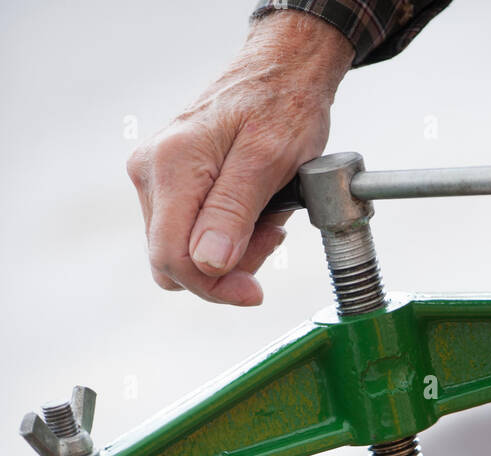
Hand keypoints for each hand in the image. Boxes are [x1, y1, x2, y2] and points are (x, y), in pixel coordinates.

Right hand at [127, 12, 352, 304]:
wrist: (280, 70)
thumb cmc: (282, 107)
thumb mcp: (268, 160)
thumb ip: (233, 213)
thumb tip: (207, 265)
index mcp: (171, 166)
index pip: (172, 260)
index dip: (214, 288)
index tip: (256, 291)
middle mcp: (150, 173)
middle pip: (174, 262)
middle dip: (225, 269)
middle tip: (270, 235)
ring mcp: (153, 178)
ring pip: (182, 252)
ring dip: (230, 252)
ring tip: (267, 217)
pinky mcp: (166, 183)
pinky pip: (188, 233)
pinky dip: (225, 236)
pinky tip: (253, 212)